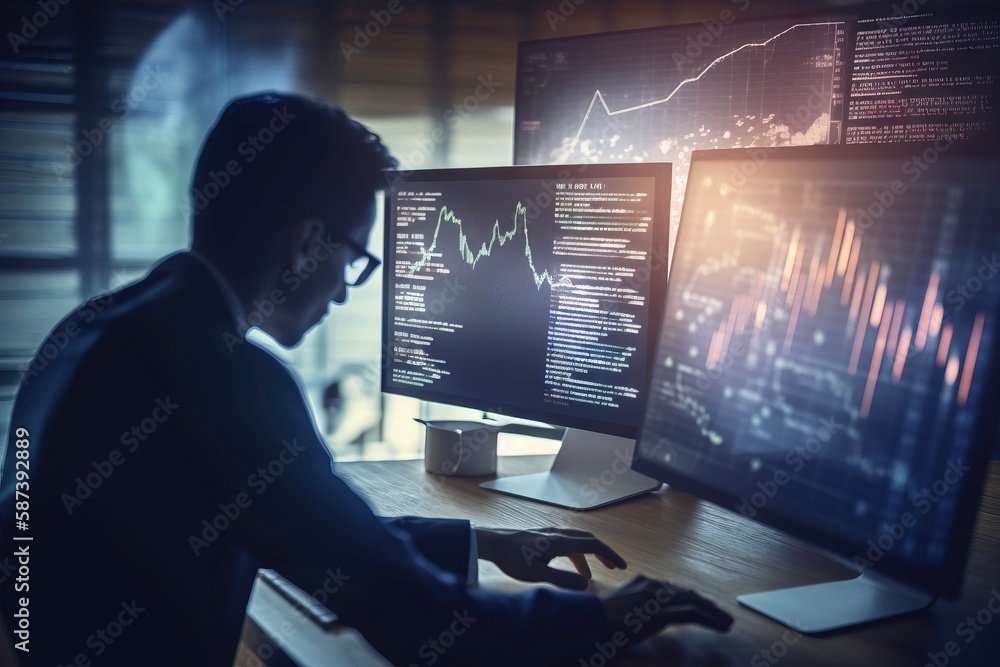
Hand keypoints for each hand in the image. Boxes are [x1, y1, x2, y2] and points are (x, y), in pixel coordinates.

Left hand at [476, 527, 626, 589]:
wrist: (492, 543)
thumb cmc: (512, 559)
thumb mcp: (538, 574)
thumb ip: (563, 580)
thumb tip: (586, 584)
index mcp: (560, 541)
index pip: (593, 545)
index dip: (610, 555)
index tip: (621, 566)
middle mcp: (558, 534)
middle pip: (588, 540)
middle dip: (602, 554)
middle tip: (612, 568)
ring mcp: (549, 534)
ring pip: (576, 543)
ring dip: (586, 557)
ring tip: (589, 576)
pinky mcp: (541, 537)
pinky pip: (565, 544)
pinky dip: (574, 555)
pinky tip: (568, 567)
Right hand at [599, 575, 732, 641]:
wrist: (587, 622)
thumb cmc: (594, 621)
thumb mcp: (615, 611)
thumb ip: (630, 611)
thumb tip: (636, 621)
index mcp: (640, 583)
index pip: (672, 590)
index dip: (690, 599)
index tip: (701, 607)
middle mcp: (651, 586)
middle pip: (686, 593)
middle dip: (706, 604)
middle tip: (720, 615)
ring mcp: (657, 597)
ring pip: (694, 602)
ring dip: (713, 613)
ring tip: (727, 622)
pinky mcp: (661, 611)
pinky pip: (693, 614)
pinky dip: (711, 620)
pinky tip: (722, 627)